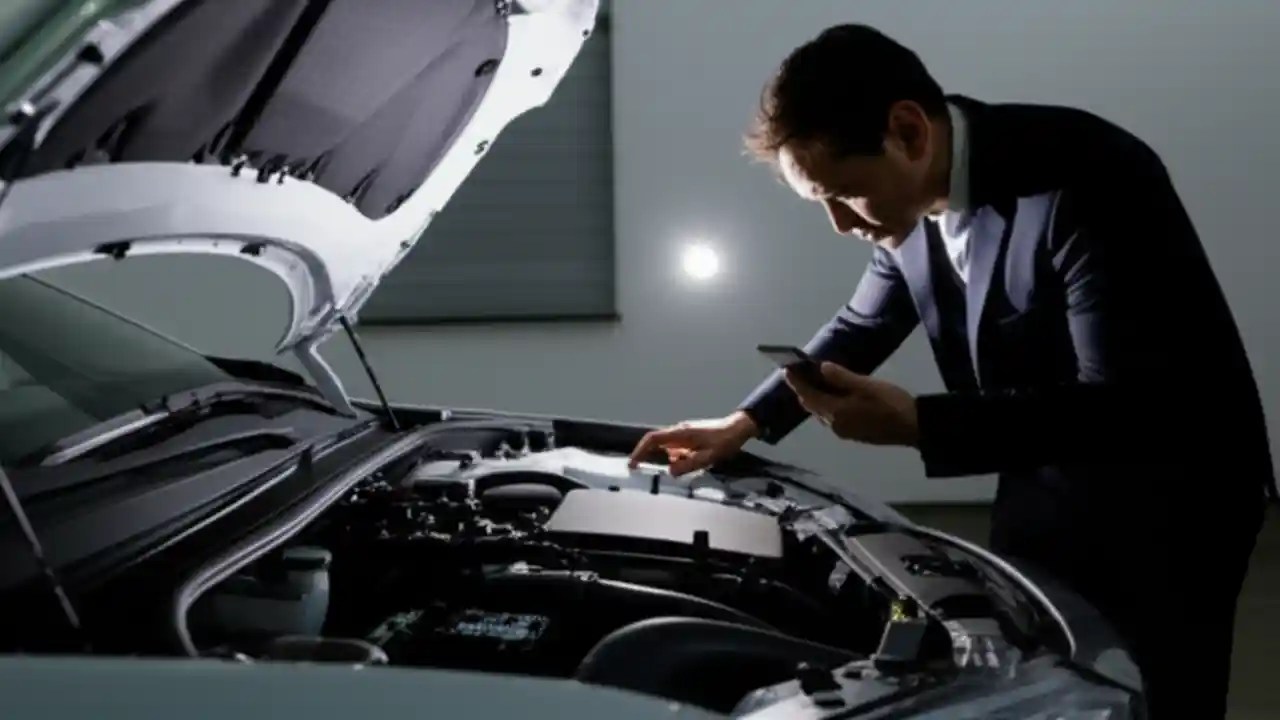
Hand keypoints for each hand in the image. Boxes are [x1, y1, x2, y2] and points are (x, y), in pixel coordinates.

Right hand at [627, 411, 757, 475]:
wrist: (738, 428)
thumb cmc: (724, 441)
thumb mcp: (707, 458)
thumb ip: (687, 465)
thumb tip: (671, 471)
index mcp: (681, 433)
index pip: (653, 439)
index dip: (640, 450)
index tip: (633, 463)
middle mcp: (680, 431)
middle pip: (658, 444)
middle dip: (654, 458)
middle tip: (652, 471)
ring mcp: (685, 433)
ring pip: (670, 449)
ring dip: (675, 460)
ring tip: (693, 465)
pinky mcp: (690, 437)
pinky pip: (679, 449)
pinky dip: (682, 458)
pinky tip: (696, 462)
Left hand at [785, 362, 919, 447]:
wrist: (913, 427)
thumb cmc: (890, 403)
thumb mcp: (866, 385)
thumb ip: (841, 377)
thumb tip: (822, 368)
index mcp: (835, 412)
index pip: (808, 395)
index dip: (796, 382)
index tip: (787, 370)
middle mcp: (834, 425)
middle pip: (812, 406)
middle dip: (804, 390)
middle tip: (799, 374)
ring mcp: (844, 432)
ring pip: (822, 414)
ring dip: (816, 399)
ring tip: (815, 382)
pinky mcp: (853, 434)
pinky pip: (832, 419)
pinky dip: (827, 406)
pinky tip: (833, 397)